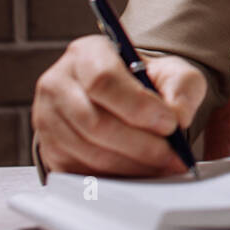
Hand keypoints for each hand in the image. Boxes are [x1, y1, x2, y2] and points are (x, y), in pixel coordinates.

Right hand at [31, 35, 206, 176]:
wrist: (126, 95)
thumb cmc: (146, 80)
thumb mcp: (173, 72)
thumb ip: (181, 89)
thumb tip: (177, 117)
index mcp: (87, 53)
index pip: (103, 80)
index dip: (138, 107)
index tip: (169, 124)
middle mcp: (58, 83)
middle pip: (95, 122)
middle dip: (140, 144)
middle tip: (172, 154)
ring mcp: (47, 118)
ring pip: (88, 151)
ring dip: (132, 164)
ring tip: (162, 164)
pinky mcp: (49, 149)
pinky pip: (81, 171)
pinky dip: (116, 176)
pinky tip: (141, 170)